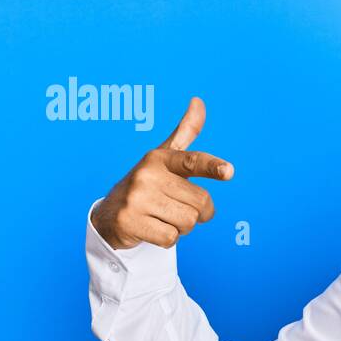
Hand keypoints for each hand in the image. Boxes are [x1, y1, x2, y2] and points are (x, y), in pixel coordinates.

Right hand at [91, 97, 232, 248]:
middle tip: (175, 207)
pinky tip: (152, 228)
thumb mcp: (165, 158)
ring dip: (182, 226)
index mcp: (160, 158)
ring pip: (188, 223)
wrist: (110, 214)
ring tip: (162, 216)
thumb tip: (198, 101)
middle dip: (196, 212)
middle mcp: (147, 175)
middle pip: (201, 203)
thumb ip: (185, 132)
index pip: (192, 161)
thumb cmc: (148, 183)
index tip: (229, 171)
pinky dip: (168, 239)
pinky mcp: (129, 221)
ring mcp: (136, 198)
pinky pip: (171, 238)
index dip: (213, 167)